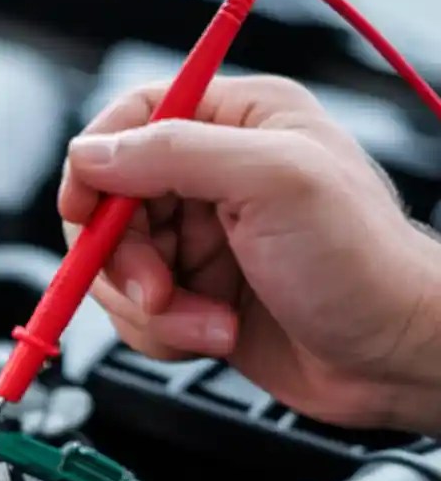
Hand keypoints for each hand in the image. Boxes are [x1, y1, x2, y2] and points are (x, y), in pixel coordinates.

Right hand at [60, 75, 440, 431]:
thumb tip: (92, 154)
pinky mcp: (194, 294)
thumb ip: (175, 154)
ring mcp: (200, 239)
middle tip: (156, 288)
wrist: (396, 360)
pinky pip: (136, 310)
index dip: (95, 164)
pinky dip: (162, 332)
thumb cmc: (366, 266)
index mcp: (237, 123)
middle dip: (121, 257)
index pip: (132, 119)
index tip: (84, 210)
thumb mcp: (273, 183)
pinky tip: (213, 334)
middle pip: (109, 202)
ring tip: (204, 319)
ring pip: (115, 265)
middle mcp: (213, 176)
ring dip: (148, 306)